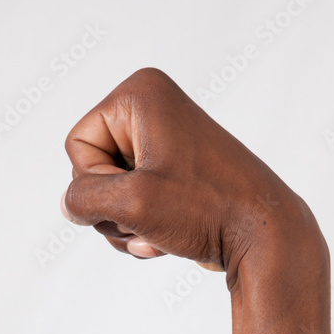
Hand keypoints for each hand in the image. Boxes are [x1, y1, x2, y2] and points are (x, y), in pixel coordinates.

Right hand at [61, 67, 308, 288]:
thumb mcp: (132, 204)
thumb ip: (83, 200)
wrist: (264, 236)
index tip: (139, 195)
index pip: (77, 147)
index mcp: (140, 94)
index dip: (98, 184)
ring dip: (127, 225)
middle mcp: (151, 109)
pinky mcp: (174, 175)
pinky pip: (133, 205)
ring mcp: (163, 144)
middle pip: (91, 171)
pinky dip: (142, 229)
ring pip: (110, 195)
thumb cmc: (208, 210)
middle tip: (152, 220)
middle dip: (114, 208)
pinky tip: (166, 239)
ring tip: (160, 233)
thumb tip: (70, 204)